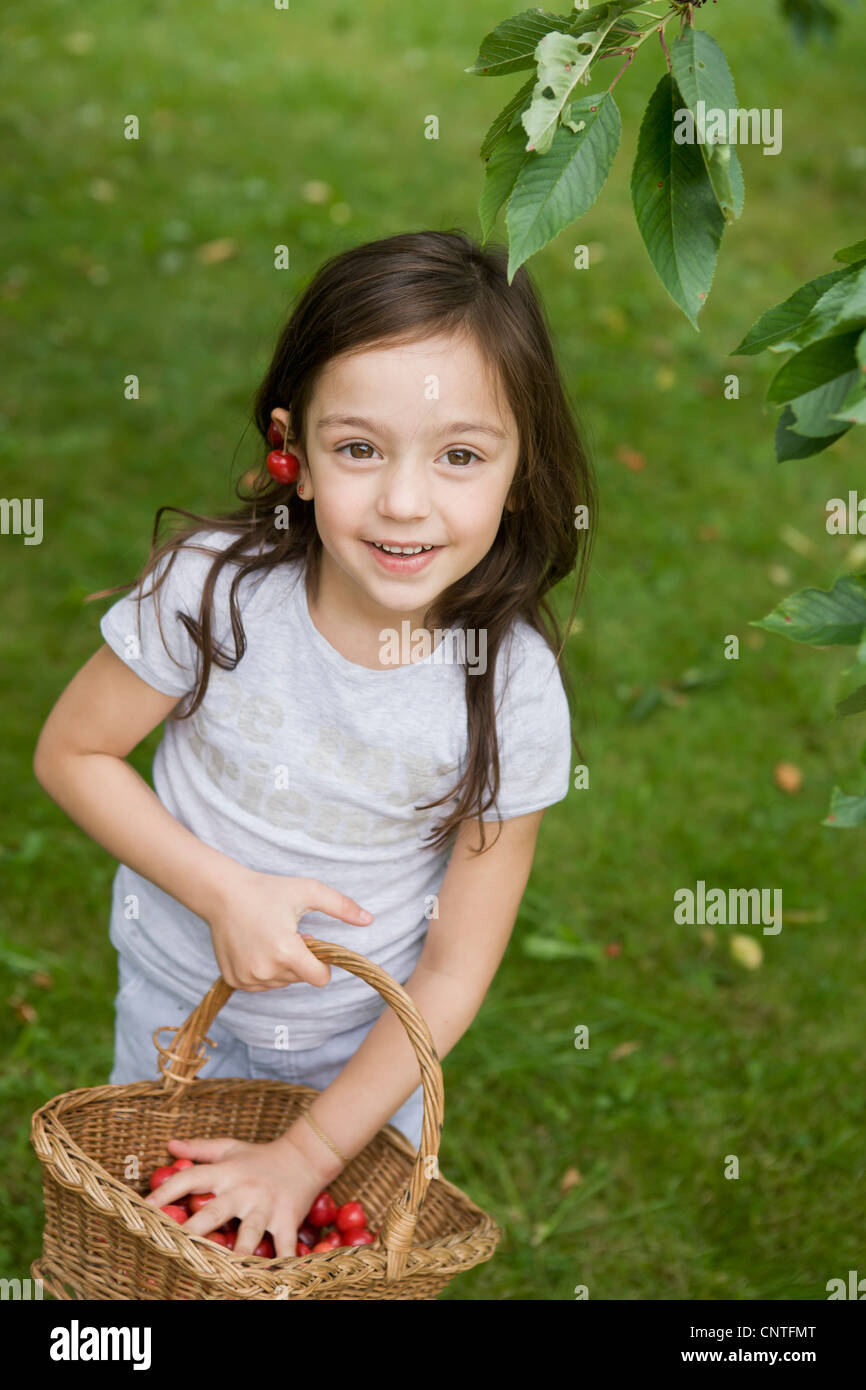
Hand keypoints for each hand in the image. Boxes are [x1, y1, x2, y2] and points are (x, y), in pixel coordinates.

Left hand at [142, 1134, 331, 1257]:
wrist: (306, 1156)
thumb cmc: (260, 1156)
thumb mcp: (229, 1148)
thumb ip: (199, 1148)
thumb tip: (169, 1145)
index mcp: (226, 1172)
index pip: (191, 1179)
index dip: (167, 1190)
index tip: (146, 1207)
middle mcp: (243, 1190)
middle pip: (214, 1210)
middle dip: (195, 1228)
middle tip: (174, 1244)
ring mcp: (265, 1206)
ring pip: (250, 1231)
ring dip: (240, 1250)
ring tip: (227, 1269)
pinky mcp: (287, 1218)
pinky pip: (285, 1244)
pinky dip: (283, 1262)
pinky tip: (275, 1279)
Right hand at [207, 868, 373, 990]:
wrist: (222, 893)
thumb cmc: (267, 890)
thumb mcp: (308, 891)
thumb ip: (341, 906)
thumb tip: (370, 920)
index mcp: (286, 952)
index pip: (320, 979)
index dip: (322, 963)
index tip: (311, 943)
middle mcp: (265, 971)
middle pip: (300, 979)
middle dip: (300, 960)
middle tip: (286, 932)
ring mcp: (247, 978)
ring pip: (281, 983)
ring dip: (282, 966)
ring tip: (269, 937)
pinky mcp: (234, 980)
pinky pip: (261, 984)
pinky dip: (263, 970)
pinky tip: (255, 946)